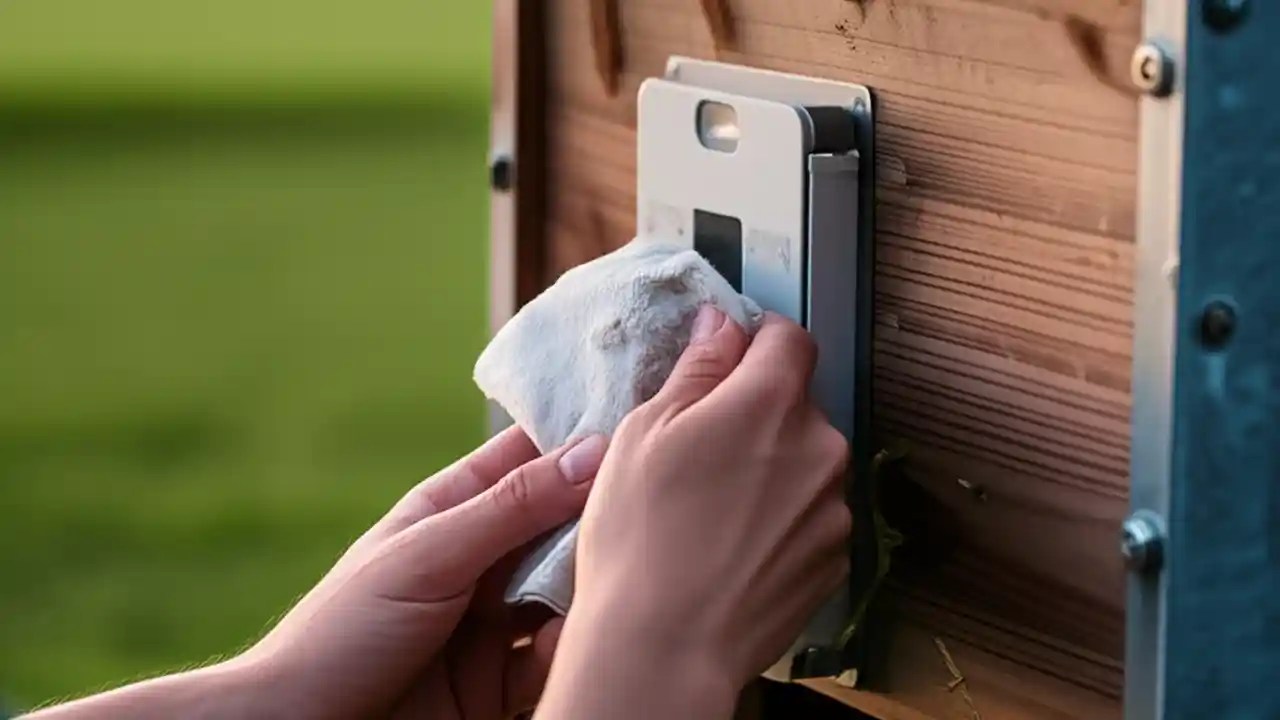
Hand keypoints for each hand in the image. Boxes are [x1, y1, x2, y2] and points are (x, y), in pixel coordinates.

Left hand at [245, 427, 608, 718]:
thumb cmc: (341, 632)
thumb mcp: (428, 556)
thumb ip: (511, 508)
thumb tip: (593, 452)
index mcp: (453, 511)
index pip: (529, 456)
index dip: (581, 439)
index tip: (642, 424)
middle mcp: (481, 560)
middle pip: (562, 525)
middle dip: (601, 518)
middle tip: (645, 513)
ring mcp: (494, 621)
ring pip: (569, 590)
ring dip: (593, 584)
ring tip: (621, 576)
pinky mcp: (503, 681)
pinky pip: (560, 655)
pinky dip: (577, 646)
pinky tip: (588, 638)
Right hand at [538, 308, 851, 719]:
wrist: (666, 649)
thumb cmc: (641, 539)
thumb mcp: (646, 433)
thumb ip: (697, 369)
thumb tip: (721, 324)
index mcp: (771, 403)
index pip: (789, 339)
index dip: (757, 340)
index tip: (730, 356)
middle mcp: (820, 448)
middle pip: (797, 406)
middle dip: (756, 416)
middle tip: (699, 452)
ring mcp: (834, 509)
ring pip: (805, 464)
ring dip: (771, 472)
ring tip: (711, 512)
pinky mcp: (835, 559)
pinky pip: (811, 518)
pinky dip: (780, 523)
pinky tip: (732, 548)